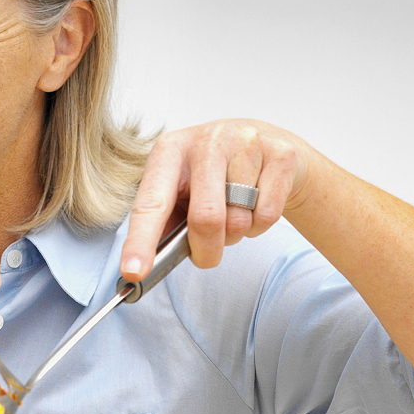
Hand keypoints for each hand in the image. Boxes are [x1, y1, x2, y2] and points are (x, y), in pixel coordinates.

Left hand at [120, 120, 314, 282]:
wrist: (270, 144)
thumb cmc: (216, 174)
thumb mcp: (184, 188)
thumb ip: (167, 221)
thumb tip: (151, 264)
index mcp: (170, 150)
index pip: (150, 204)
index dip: (140, 241)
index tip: (133, 272)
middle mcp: (206, 141)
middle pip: (205, 219)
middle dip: (206, 250)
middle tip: (207, 256)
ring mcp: (246, 142)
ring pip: (239, 221)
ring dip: (235, 234)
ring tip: (235, 213)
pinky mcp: (280, 154)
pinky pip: (267, 216)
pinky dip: (259, 226)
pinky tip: (256, 204)